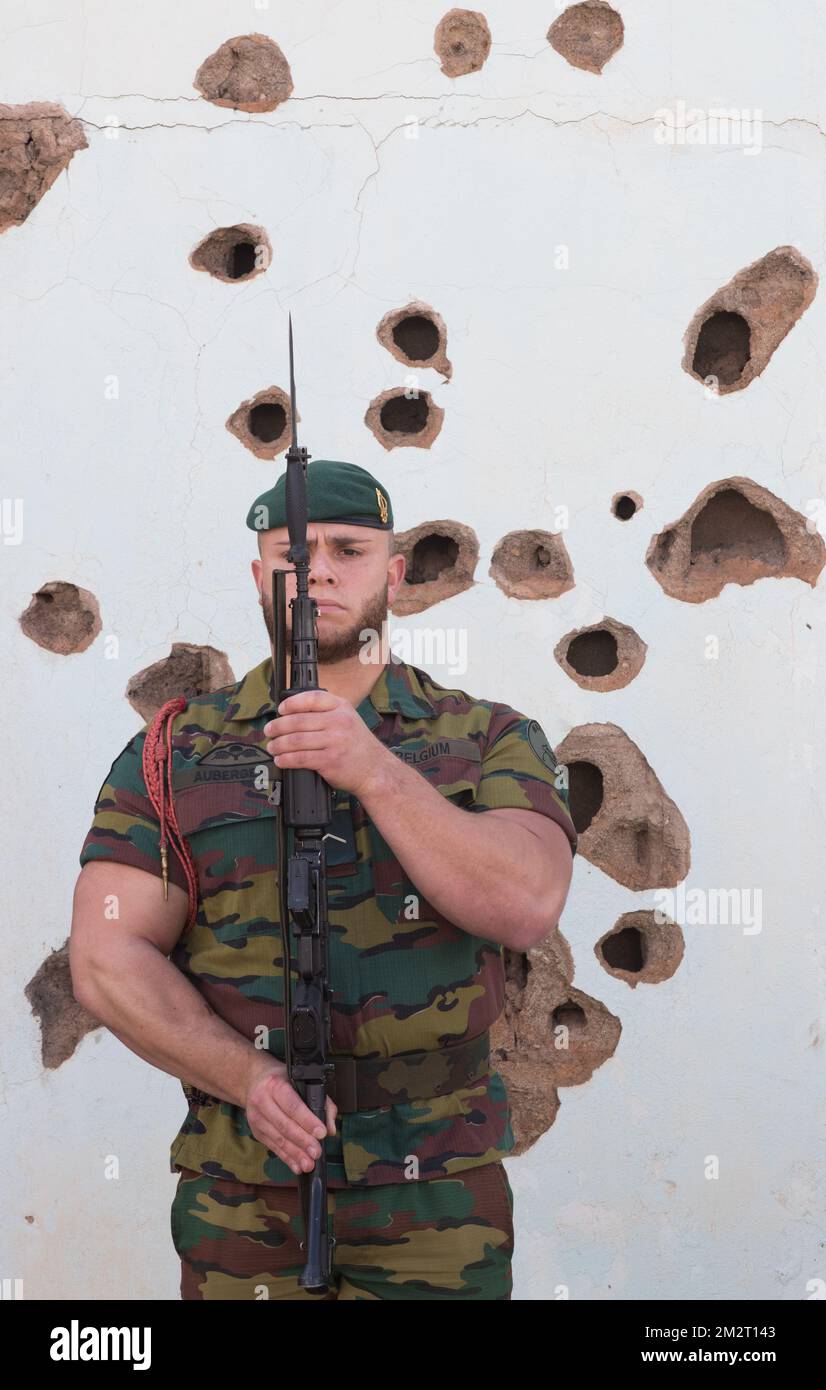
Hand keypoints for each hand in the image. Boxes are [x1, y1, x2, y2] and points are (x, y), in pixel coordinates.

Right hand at [244, 1054, 337, 1175]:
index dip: (307, 1121)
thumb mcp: (302, 1082)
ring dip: (295, 1154)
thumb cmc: (283, 1081)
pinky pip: (273, 1147)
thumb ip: (322, 1103)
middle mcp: (262, 1101)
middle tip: (317, 1152)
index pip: (293, 1106)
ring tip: (309, 1164)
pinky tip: (297, 1165)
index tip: (321, 1133)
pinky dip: (286, 1158)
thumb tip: (329, 1128)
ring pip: (278, 1139)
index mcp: (275, 1085)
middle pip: (285, 1125)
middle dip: (303, 1141)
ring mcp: (257, 1118)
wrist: (255, 1082)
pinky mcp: (256, 1132)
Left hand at [263, 689, 390, 797]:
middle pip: (298, 720)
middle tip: (269, 731)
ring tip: (272, 747)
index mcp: (341, 707)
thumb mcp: (348, 719)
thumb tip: (292, 714)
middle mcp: (339, 721)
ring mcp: (335, 741)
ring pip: (296, 740)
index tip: (280, 710)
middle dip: (278, 726)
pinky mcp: (330, 760)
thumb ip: (326, 713)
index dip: (291, 703)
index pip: (311, 698)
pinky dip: (286, 759)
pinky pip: (301, 758)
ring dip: (278, 744)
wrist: (376, 770)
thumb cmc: (358, 746)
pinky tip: (281, 760)